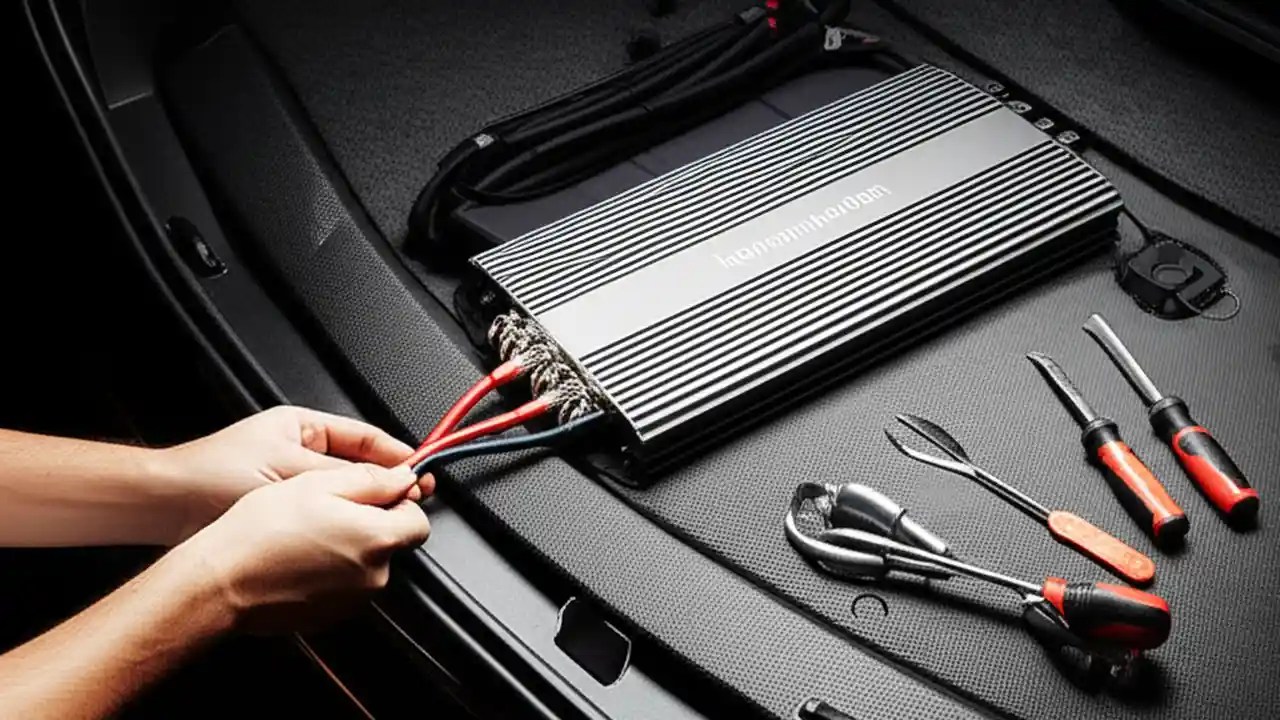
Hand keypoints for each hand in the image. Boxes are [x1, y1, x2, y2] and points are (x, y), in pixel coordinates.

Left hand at [156, 406, 424, 539]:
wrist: (163, 506)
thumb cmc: (211, 476)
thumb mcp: (289, 471)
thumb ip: (344, 475)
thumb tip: (389, 480)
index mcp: (303, 426)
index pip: (365, 438)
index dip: (397, 455)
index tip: (420, 473)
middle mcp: (300, 451)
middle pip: (358, 467)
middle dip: (383, 485)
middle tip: (409, 502)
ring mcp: (291, 482)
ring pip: (342, 494)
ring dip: (359, 506)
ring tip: (380, 519)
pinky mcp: (281, 512)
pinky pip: (322, 516)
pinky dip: (337, 524)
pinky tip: (348, 536)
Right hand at [180, 463, 430, 633]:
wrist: (221, 582)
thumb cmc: (261, 532)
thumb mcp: (319, 483)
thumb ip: (372, 478)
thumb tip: (402, 477)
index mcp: (379, 539)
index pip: (419, 520)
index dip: (400, 502)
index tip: (378, 493)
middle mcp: (375, 576)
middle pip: (393, 543)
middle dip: (371, 523)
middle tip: (330, 508)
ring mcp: (354, 600)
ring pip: (368, 564)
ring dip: (349, 547)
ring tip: (308, 532)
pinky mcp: (331, 616)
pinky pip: (344, 586)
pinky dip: (330, 571)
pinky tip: (300, 557)